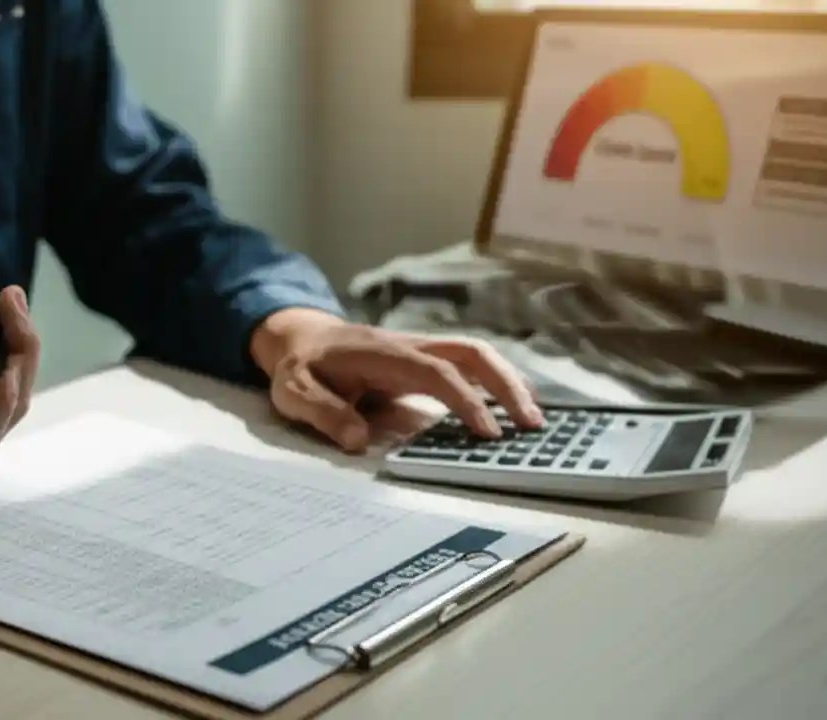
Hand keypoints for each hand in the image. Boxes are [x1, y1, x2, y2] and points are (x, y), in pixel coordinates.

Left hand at [249, 308, 542, 452]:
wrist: (299, 338)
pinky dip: (494, 383)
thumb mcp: (294, 392)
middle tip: (532, 424)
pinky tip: (510, 408)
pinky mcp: (423, 361)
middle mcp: (408, 345)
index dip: (465, 400)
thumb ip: (323, 413)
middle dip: (505, 384)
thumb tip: (359, 440)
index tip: (488, 432)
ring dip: (507, 382)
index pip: (435, 372)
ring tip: (533, 419)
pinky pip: (466, 366)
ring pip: (475, 355)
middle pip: (470, 352)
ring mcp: (419, 349)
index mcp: (381, 354)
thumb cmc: (300, 368)